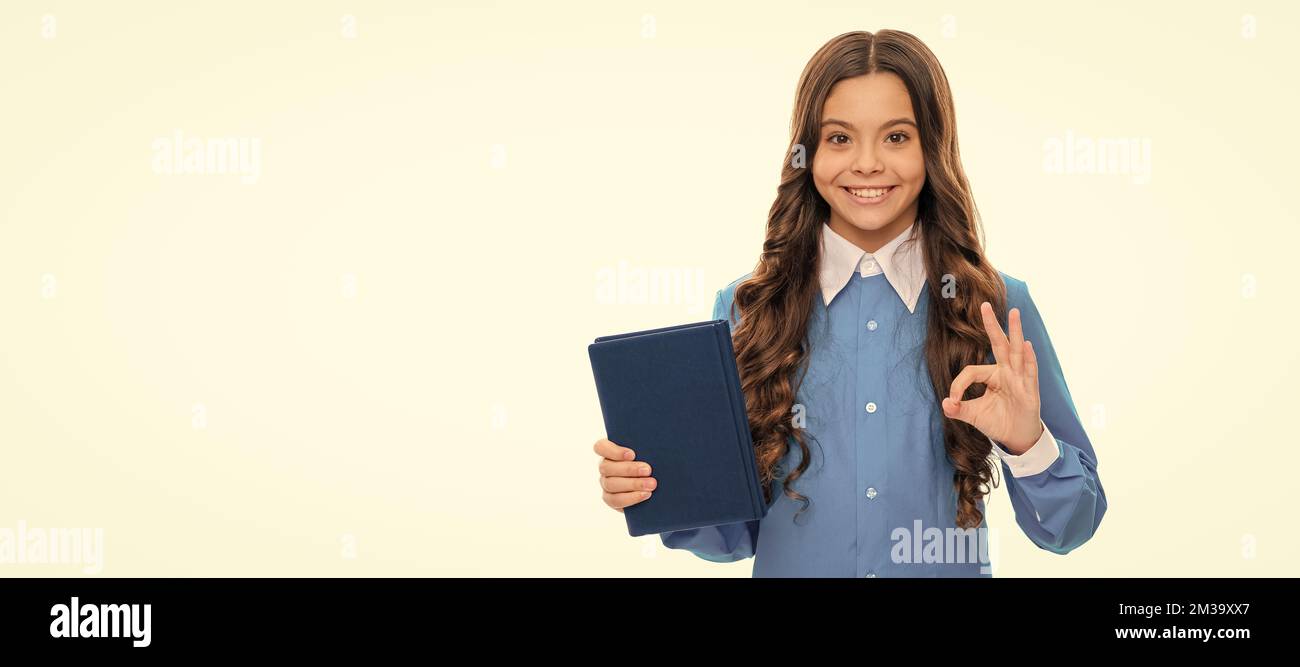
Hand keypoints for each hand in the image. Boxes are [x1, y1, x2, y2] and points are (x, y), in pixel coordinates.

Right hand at [594, 438, 656, 512]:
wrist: (654, 483)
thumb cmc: (652, 462)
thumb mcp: (649, 452)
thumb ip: (646, 448)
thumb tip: (656, 445)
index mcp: (609, 451)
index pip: (600, 447)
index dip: (613, 451)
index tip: (632, 454)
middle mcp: (605, 467)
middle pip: (606, 467)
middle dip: (629, 469)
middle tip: (648, 470)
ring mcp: (605, 484)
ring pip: (610, 484)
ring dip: (633, 484)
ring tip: (651, 484)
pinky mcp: (610, 499)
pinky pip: (614, 500)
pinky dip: (631, 498)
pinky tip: (646, 494)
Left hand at [941, 301, 1043, 453]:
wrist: (1017, 439)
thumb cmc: (998, 421)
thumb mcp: (973, 415)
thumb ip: (958, 409)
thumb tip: (945, 403)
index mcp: (992, 375)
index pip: (971, 371)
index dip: (959, 385)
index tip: (953, 401)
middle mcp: (1006, 372)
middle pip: (999, 344)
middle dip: (991, 325)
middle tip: (984, 304)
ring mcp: (1019, 379)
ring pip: (1016, 351)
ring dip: (1015, 331)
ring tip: (1014, 312)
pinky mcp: (1030, 390)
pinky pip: (1029, 371)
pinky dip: (1029, 358)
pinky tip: (1026, 344)